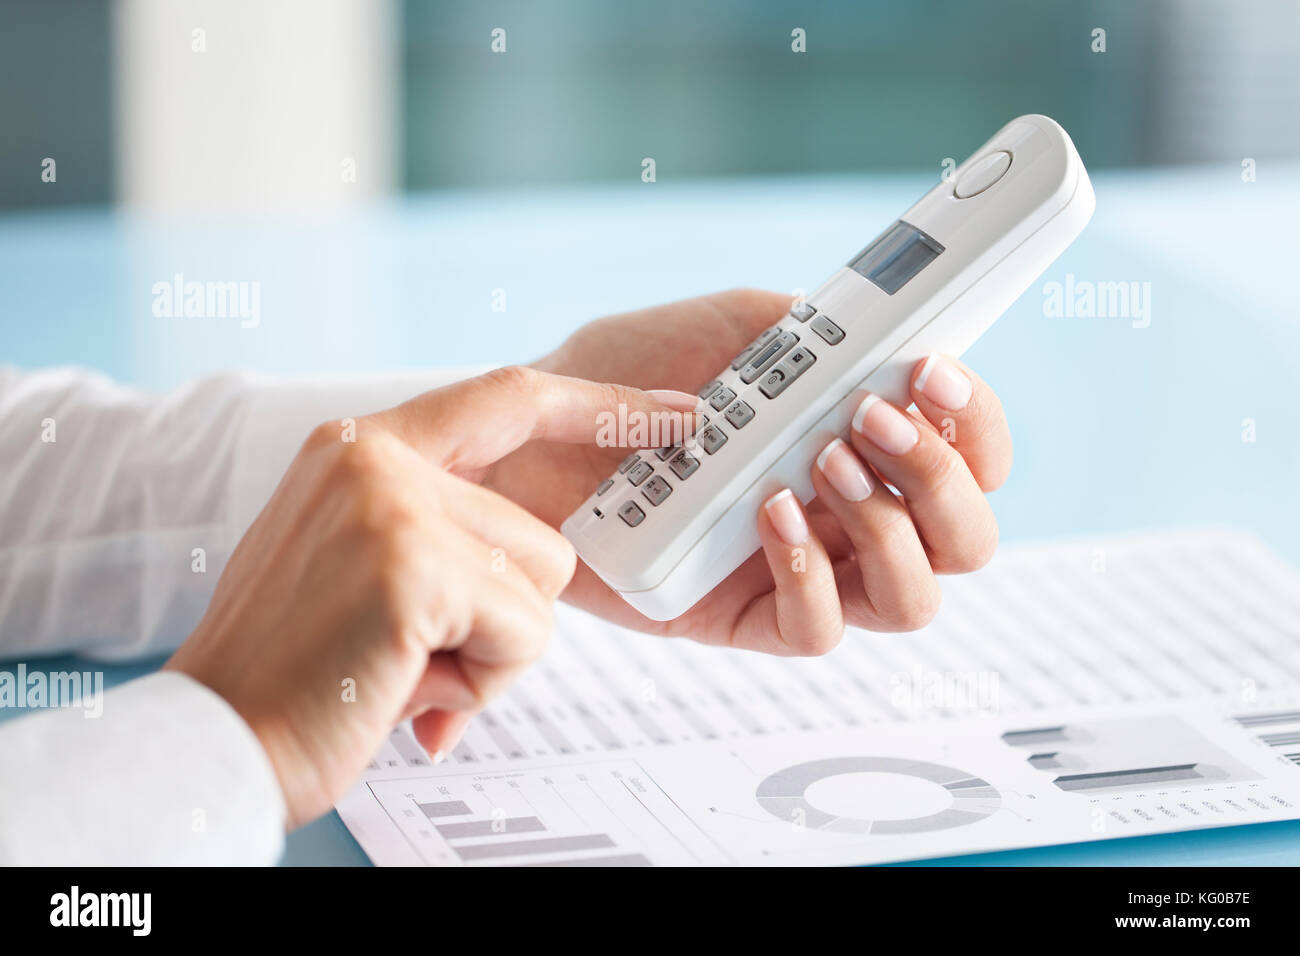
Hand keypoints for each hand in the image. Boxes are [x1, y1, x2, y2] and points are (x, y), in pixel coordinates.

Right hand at [166, 366, 694, 827]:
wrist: (213, 741)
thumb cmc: (294, 670)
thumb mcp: (353, 560)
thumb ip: (436, 528)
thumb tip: (539, 555)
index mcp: (359, 447)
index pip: (508, 398)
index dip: (600, 403)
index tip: (676, 412)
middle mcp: (373, 457)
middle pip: (539, 534)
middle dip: (504, 616)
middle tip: (417, 656)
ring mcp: (390, 504)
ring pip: (542, 585)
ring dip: (492, 652)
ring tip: (403, 671)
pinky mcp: (412, 567)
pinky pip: (527, 631)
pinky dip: (485, 681)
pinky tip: (408, 691)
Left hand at [486, 290, 1012, 654]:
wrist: (535, 426)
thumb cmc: (632, 371)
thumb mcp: (738, 325)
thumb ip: (824, 331)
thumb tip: (903, 341)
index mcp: (866, 442)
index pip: (973, 456)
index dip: (978, 424)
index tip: (932, 370)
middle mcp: (852, 513)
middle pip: (966, 538)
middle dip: (940, 478)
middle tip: (867, 418)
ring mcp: (807, 571)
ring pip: (912, 599)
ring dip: (889, 530)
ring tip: (818, 463)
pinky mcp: (745, 617)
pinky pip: (817, 629)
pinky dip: (808, 572)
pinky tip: (766, 513)